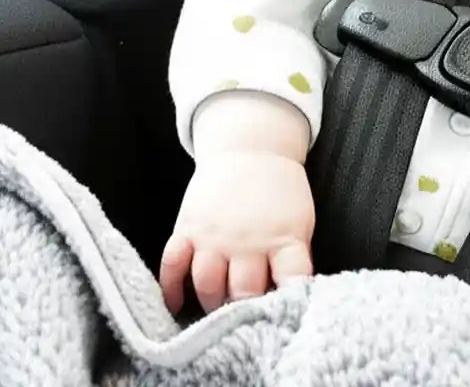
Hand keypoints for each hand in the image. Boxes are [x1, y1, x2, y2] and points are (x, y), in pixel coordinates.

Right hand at [159, 150, 314, 313]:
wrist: (252, 148)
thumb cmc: (281, 192)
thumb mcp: (299, 222)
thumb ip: (292, 258)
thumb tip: (286, 297)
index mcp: (284, 238)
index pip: (292, 278)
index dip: (290, 301)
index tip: (285, 317)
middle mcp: (247, 240)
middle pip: (242, 291)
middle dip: (243, 312)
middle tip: (243, 322)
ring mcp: (213, 235)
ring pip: (206, 283)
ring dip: (210, 304)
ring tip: (216, 316)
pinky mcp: (187, 228)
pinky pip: (172, 263)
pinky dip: (169, 288)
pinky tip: (174, 305)